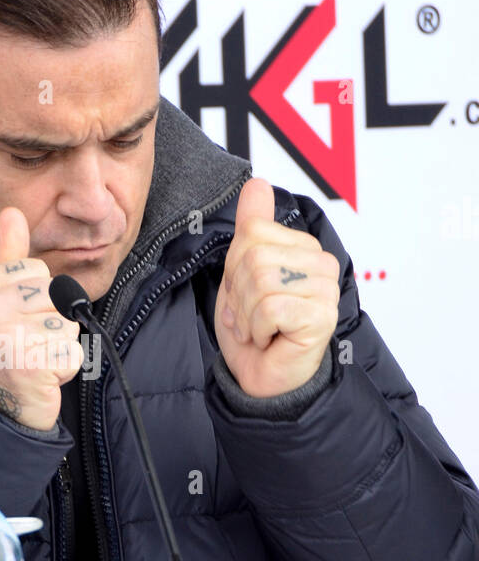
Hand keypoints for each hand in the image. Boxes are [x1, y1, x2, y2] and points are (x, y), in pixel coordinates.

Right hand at [0, 207, 82, 429]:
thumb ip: (6, 257)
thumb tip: (12, 212)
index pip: (35, 271)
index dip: (37, 298)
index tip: (14, 322)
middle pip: (53, 294)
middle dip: (51, 321)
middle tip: (26, 344)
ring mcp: (3, 337)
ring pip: (66, 323)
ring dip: (59, 346)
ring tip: (32, 360)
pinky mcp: (27, 365)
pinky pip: (72, 353)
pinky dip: (65, 369)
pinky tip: (41, 378)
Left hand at [213, 179, 340, 397]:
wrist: (263, 377)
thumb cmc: (257, 329)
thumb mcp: (243, 271)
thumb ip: (253, 226)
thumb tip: (256, 183)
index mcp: (304, 247)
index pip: (251, 233)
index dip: (234, 268)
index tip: (246, 294)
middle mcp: (322, 264)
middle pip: (253, 256)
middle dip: (239, 293)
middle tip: (252, 316)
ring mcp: (326, 289)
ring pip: (260, 281)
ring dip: (247, 314)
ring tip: (260, 328)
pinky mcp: (322, 315)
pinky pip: (269, 308)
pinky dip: (257, 328)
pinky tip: (269, 338)